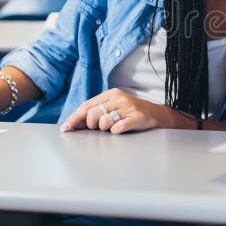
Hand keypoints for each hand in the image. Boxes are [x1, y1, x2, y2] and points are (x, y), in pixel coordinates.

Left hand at [60, 89, 187, 133]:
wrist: (159, 115)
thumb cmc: (132, 113)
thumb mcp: (115, 107)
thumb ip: (97, 112)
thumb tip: (74, 123)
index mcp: (111, 94)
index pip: (86, 106)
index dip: (74, 118)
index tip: (66, 129)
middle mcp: (119, 98)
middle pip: (92, 114)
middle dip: (92, 125)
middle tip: (100, 128)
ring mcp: (129, 107)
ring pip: (104, 122)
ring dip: (106, 129)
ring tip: (114, 127)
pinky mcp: (138, 117)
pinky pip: (118, 128)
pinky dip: (116, 132)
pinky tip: (122, 130)